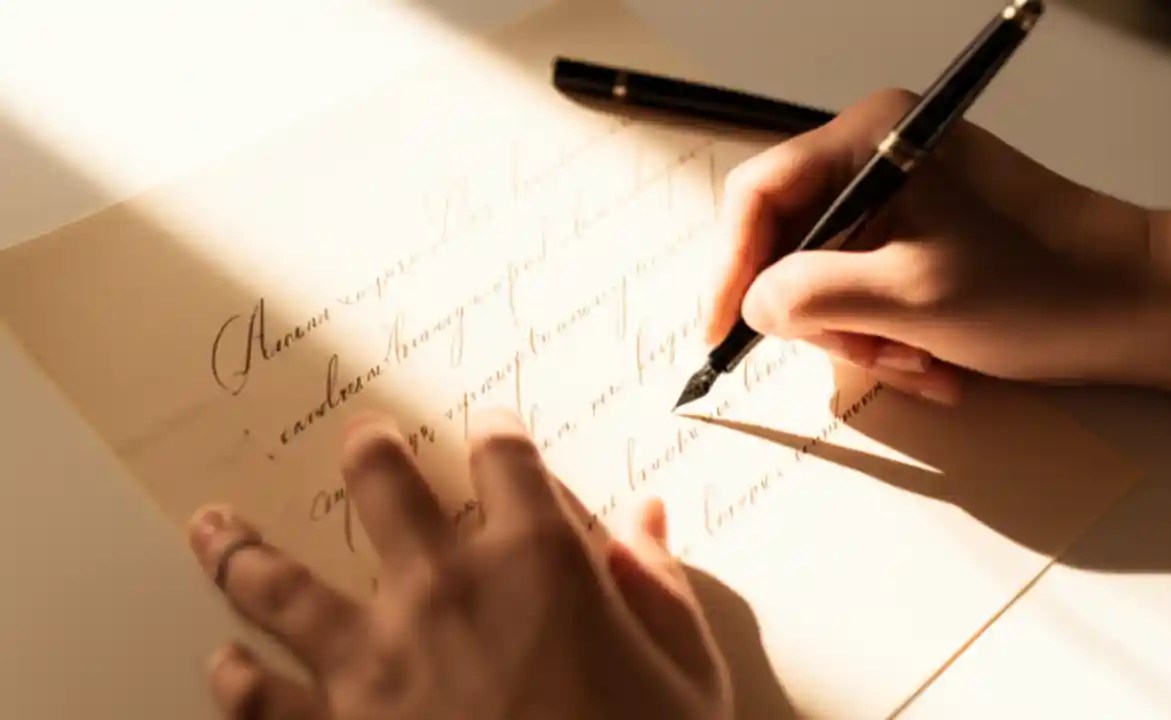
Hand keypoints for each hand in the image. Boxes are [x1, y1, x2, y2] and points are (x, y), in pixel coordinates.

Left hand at [187, 409, 729, 719]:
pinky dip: (237, 681)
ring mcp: (377, 664)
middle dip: (370, 451)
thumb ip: (660, 586)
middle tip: (363, 441)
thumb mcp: (688, 676)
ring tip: (215, 527)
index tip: (496, 432)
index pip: (508, 458)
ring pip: (282, 583)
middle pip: (382, 482)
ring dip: (242, 550)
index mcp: (538, 562)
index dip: (501, 434)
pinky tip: (223, 664)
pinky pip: (264, 703)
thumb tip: (648, 515)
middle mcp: (446, 590)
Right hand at [706, 88, 1155, 404]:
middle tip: (870, 356)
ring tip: (921, 364)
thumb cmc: (1039, 286)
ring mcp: (898, 201)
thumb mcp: (911, 296)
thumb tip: (753, 306)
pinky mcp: (917, 241)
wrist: (1135, 307)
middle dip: (824, 317)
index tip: (720, 332)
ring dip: (863, 338)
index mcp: (871, 141)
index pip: (759, 194)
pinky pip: (866, 294)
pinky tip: (935, 364)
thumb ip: (813, 295)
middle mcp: (877, 159)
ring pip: (827, 281)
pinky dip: (889, 338)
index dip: (729, 265)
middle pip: (791, 244)